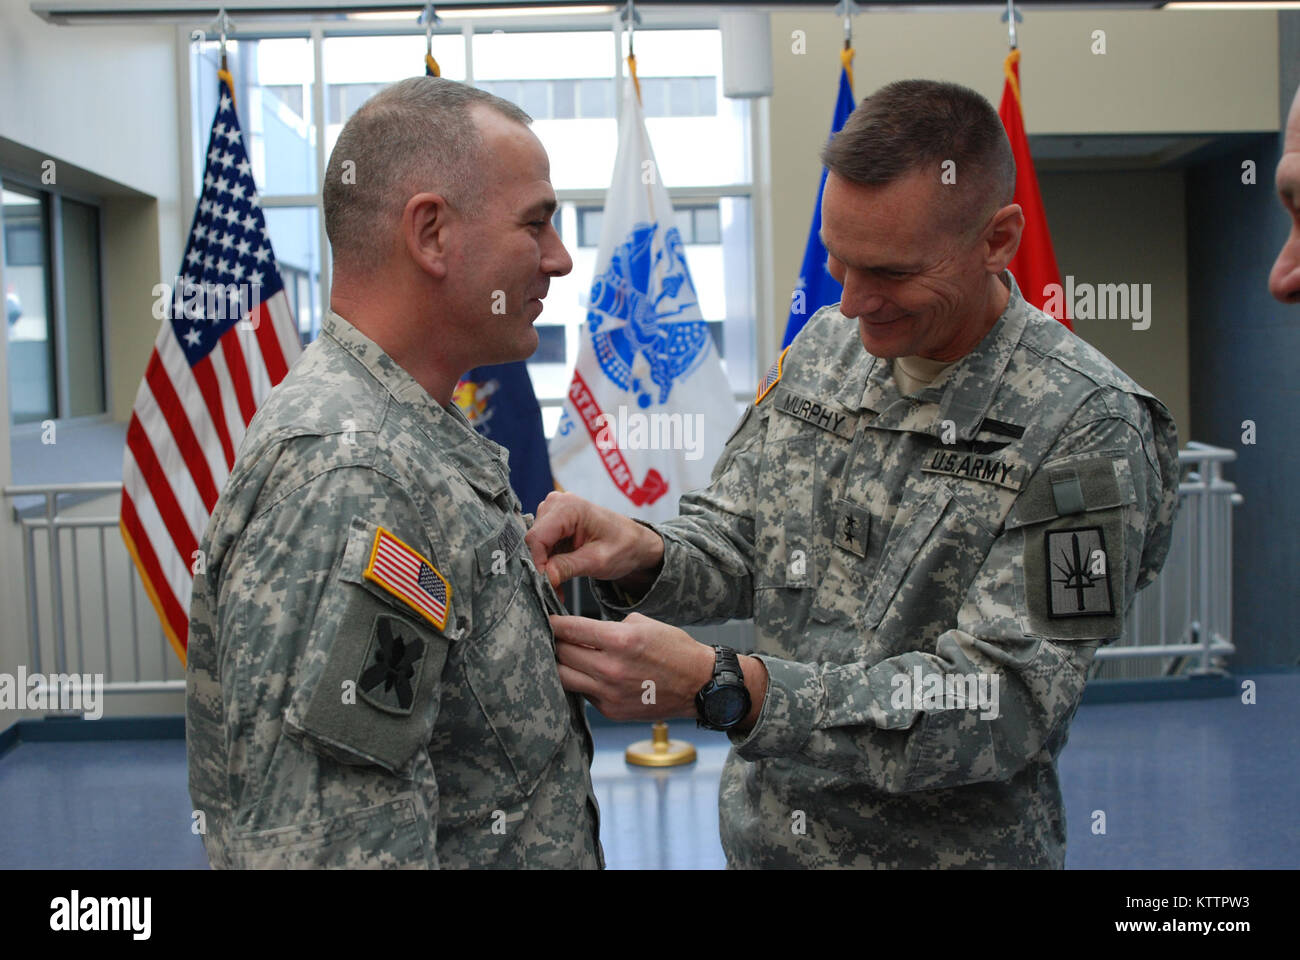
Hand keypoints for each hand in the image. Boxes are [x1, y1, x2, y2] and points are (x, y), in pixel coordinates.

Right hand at [525, 491, 663, 589]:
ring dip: (545, 568)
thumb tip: (544, 578)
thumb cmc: (624, 546)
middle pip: (534, 540)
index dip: (539, 563)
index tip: (548, 585)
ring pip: (536, 545)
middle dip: (542, 567)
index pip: (537, 537)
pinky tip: (559, 577)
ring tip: (560, 586)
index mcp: (569, 507)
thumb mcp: (598, 561)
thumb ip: (568, 567)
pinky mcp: (553, 522)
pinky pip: (541, 545)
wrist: (635, 542)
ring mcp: (553, 511)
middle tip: (555, 590)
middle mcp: (557, 503)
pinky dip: (548, 563)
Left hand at [551, 612, 767, 728]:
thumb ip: (609, 625)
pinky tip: (582, 673)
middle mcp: (611, 669)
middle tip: (550, 635)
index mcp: (620, 640)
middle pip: (561, 653)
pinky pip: (582, 694)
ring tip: (560, 655)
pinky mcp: (610, 710)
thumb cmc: (674, 649)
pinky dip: (579, 682)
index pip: (569, 629)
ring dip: (559, 664)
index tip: (545, 618)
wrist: (699, 685)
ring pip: (564, 677)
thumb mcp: (643, 624)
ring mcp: (609, 693)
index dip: (552, 622)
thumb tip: (581, 629)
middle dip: (554, 642)